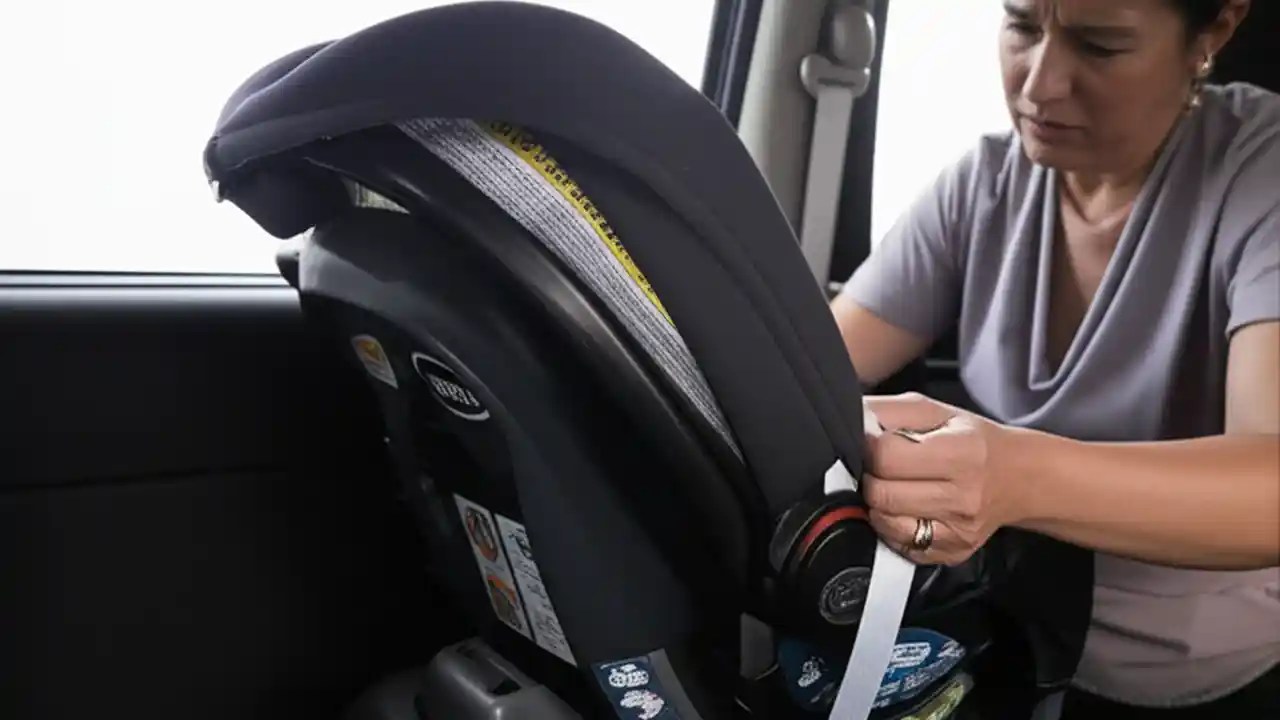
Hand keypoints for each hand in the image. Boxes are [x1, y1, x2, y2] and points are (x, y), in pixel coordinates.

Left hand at [861, 392, 1029, 565]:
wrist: (1019, 478)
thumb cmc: (971, 440)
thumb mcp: (934, 410)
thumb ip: (887, 411)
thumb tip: (848, 419)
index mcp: (960, 453)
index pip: (886, 456)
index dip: (869, 447)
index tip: (873, 442)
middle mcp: (962, 498)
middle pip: (880, 493)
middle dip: (870, 476)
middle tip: (881, 466)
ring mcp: (957, 532)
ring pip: (883, 522)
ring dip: (878, 502)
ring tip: (893, 485)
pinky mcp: (951, 554)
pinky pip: (898, 544)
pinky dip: (891, 525)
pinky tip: (905, 507)